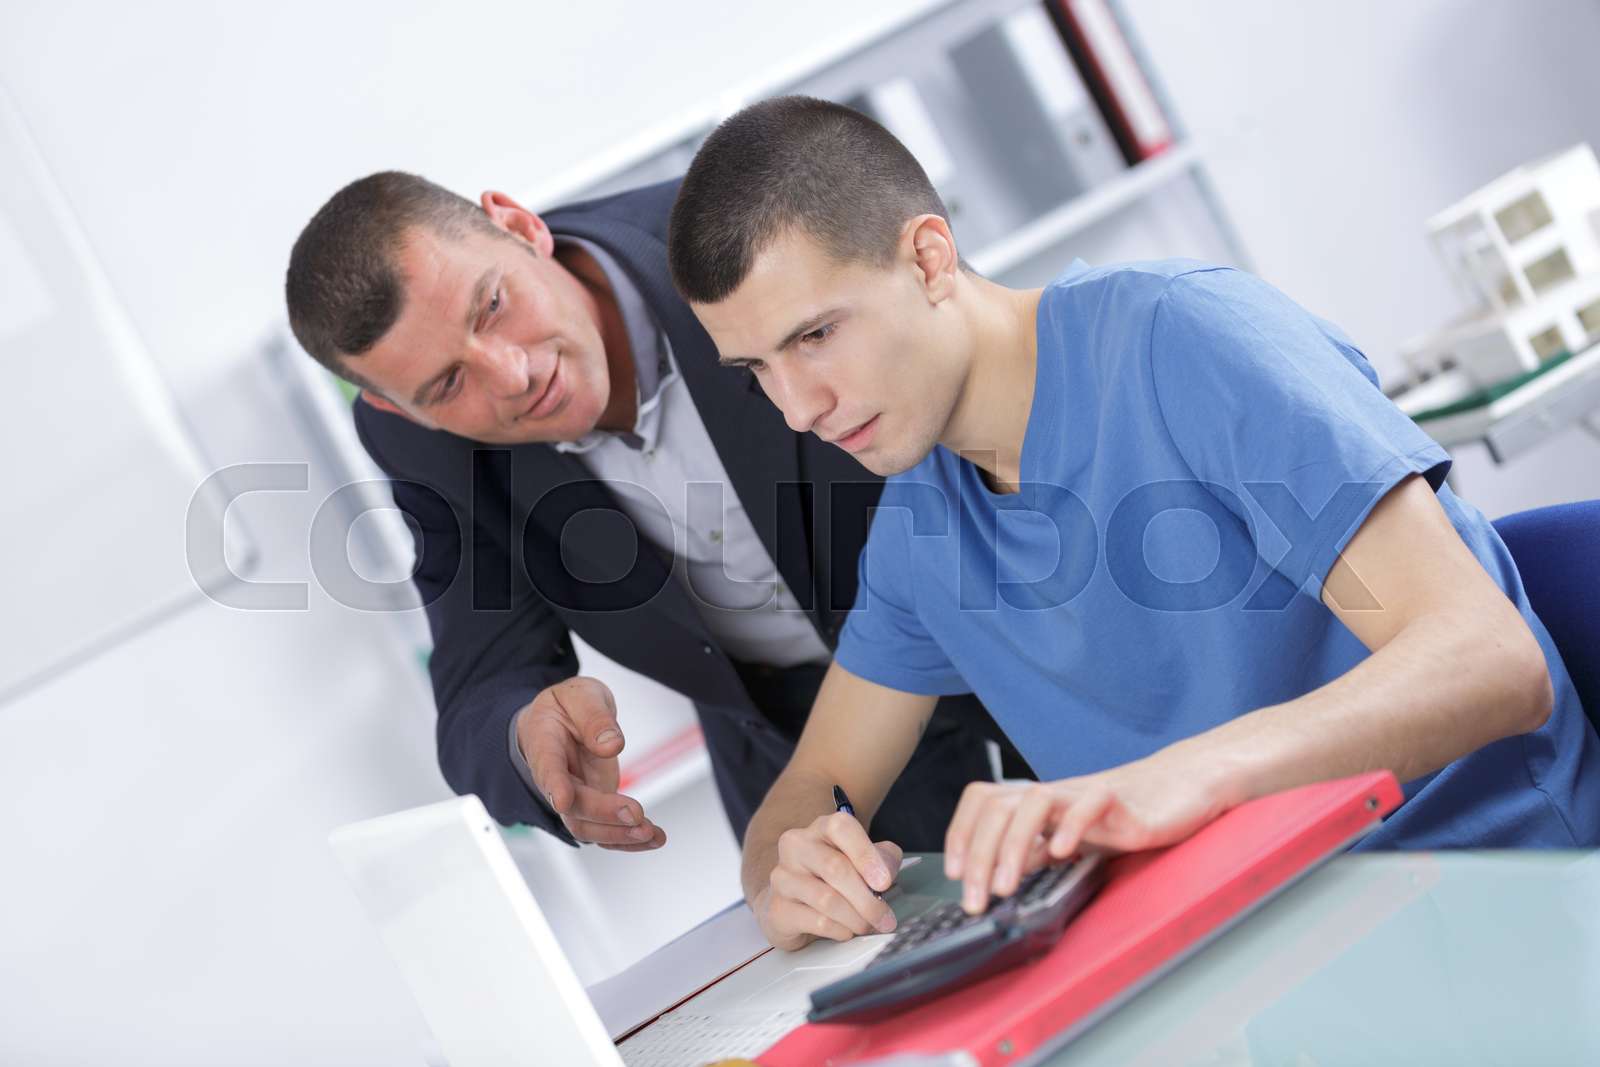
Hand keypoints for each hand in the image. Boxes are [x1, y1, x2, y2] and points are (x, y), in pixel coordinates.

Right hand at [515, 677, 665, 850]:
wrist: (560, 720)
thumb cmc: (565, 708)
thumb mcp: (580, 695)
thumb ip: (594, 717)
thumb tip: (611, 745)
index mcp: (544, 744)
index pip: (547, 768)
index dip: (554, 786)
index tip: (563, 799)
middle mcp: (556, 779)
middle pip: (572, 806)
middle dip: (603, 814)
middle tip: (635, 813)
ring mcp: (575, 796)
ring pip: (588, 827)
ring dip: (619, 835)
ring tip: (651, 833)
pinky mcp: (594, 805)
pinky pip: (607, 829)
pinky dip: (629, 839)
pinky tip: (653, 838)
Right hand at [754, 811, 903, 950]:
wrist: (793, 905)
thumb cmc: (833, 879)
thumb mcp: (864, 862)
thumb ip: (883, 859)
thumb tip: (886, 874)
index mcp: (820, 828)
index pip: (841, 827)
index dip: (865, 854)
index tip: (884, 882)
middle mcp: (796, 846)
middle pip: (835, 868)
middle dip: (867, 899)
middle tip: (885, 919)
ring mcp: (782, 877)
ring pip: (826, 899)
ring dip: (855, 918)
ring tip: (867, 927)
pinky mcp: (777, 908)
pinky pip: (816, 921)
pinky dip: (839, 930)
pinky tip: (846, 931)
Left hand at [944, 751, 1235, 912]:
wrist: (1181, 787)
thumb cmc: (1125, 814)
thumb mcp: (1071, 838)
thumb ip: (1036, 852)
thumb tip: (995, 877)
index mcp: (1039, 803)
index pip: (983, 801)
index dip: (961, 833)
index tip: (956, 875)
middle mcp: (1054, 794)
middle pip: (998, 806)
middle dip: (979, 854)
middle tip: (977, 901)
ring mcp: (1084, 795)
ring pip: (1033, 802)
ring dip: (1012, 846)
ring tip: (1008, 887)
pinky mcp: (1121, 801)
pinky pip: (1089, 803)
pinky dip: (1070, 827)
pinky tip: (1062, 855)